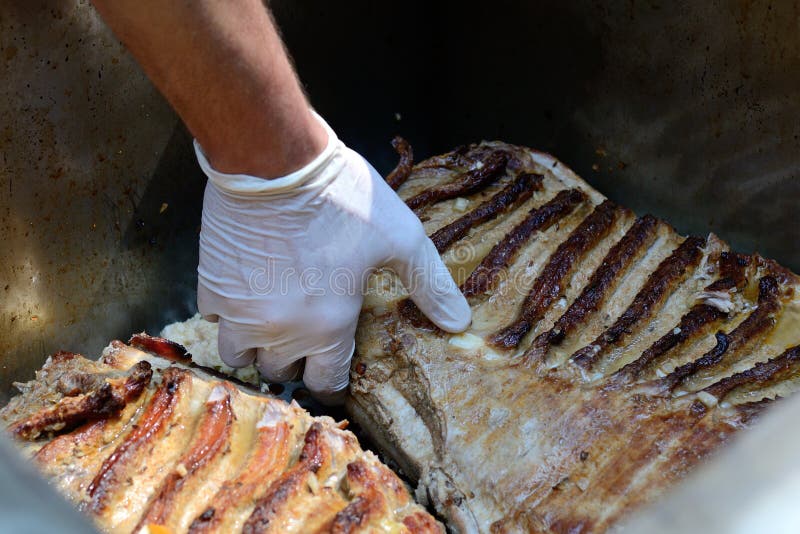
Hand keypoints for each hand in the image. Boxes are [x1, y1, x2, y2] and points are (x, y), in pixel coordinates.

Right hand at [196, 114, 470, 404]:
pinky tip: (247, 291)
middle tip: (307, 332)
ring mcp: (240, 314)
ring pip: (241, 356)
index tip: (335, 364)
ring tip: (273, 321)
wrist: (274, 161)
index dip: (333, 378)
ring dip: (258, 346)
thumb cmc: (342, 199)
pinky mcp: (211, 289)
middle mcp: (280, 332)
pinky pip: (215, 322)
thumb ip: (430, 285)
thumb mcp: (401, 238)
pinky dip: (229, 315)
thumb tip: (460, 322)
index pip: (325, 384)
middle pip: (282, 373)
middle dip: (296, 360)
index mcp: (327, 328)